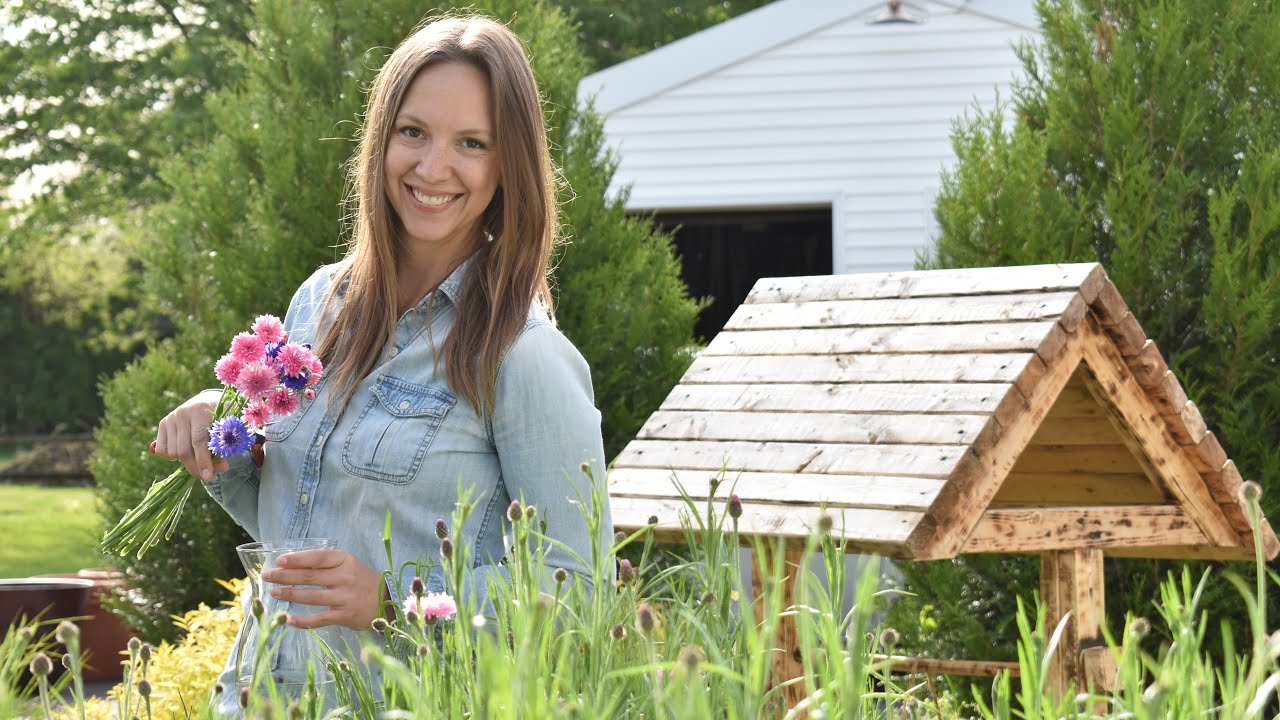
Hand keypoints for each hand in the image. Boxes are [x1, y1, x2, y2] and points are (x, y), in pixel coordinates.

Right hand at [152, 389, 228, 481]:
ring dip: (186, 462)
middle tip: (207, 476)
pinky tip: (184, 451)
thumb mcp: (229, 426)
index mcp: (202, 410)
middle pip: (184, 450)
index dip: (203, 461)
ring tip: (198, 458)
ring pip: (172, 452)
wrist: (207, 400)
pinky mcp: (163, 423)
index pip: (199, 441)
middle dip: (195, 467)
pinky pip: (162, 450)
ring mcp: (171, 418)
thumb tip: (221, 468)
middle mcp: (183, 413)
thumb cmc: (222, 417)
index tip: (209, 476)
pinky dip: (171, 457)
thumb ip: (226, 445)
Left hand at [261, 549, 382, 630]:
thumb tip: (293, 563)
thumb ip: (326, 563)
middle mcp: (345, 577)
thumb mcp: (349, 564)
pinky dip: (303, 620)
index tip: (279, 561)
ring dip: (290, 594)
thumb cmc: (362, 580)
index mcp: (346, 560)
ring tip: (273, 593)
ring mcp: (345, 597)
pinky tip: (288, 619)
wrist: (386, 600)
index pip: (317, 557)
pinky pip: (320, 619)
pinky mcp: (345, 615)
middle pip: (310, 576)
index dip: (297, 558)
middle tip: (267, 576)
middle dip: (285, 576)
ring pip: (311, 596)